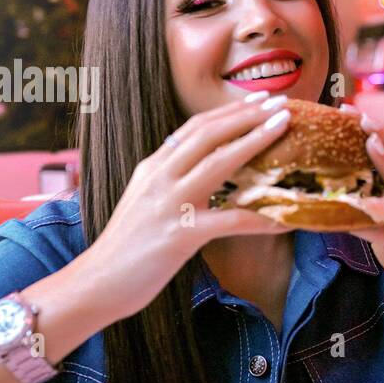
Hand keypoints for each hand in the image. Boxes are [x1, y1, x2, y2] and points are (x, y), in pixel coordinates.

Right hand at [82, 93, 293, 320]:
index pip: (194, 128)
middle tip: (281, 103)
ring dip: (255, 140)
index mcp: (153, 167)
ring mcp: (169, 203)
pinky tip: (286, 220)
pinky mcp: (180, 234)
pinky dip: (261, 219)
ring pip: (219, 162)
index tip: (259, 99)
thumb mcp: (146, 202)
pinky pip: (231, 220)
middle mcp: (159, 177)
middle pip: (208, 133)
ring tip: (284, 126)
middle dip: (247, 114)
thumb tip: (204, 172)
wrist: (97, 283)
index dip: (229, 111)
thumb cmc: (127, 249)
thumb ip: (170, 183)